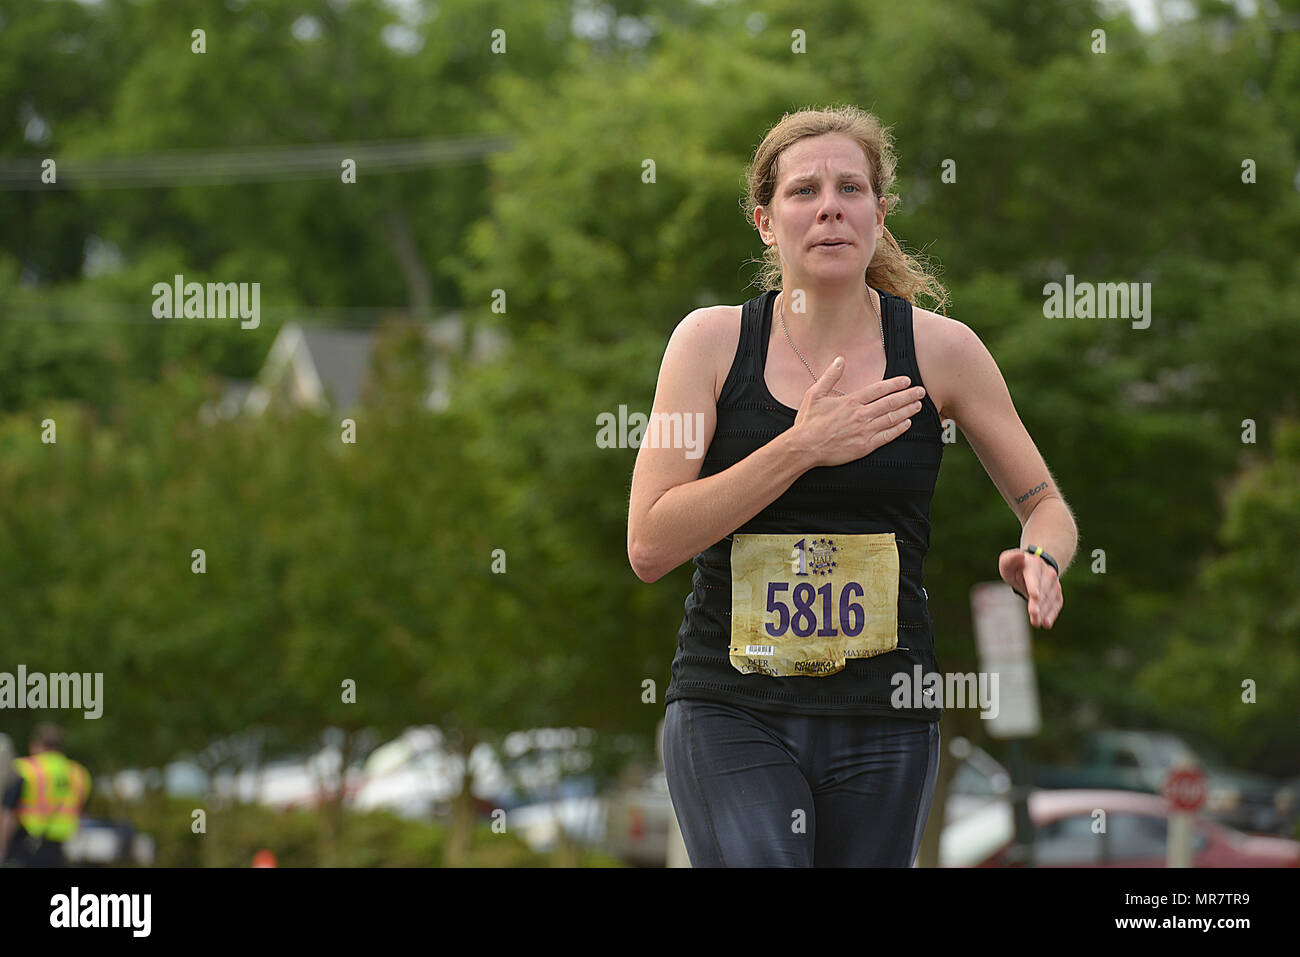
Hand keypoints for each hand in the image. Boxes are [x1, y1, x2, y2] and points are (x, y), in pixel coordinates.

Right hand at [791, 358, 923, 468]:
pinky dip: (899, 429)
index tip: (906, 381)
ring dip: (907, 411)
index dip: (895, 384)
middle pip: (890, 403)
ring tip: (917, 405)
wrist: (804, 447)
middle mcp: (861, 414)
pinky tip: (906, 424)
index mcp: (851, 401)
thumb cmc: (808, 422)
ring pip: (892, 418)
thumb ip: (830, 376)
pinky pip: (887, 436)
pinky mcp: (865, 446)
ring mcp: (865, 431)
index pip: (879, 389)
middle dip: (908, 396)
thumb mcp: (814, 394)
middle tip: (920, 392)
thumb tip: (839, 360)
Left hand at [998, 548, 1061, 627]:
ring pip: (1051, 598)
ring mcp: (1054, 582)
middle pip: (1044, 590)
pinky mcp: (1057, 591)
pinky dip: (1052, 613)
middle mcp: (1047, 572)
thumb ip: (1010, 558)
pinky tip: (1047, 624)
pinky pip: (1057, 603)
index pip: (1034, 577)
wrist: (1031, 567)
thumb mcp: (1007, 562)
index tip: (1034, 597)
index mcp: (1033, 564)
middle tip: (1033, 617)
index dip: (1035, 587)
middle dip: (1038, 604)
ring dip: (1045, 611)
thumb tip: (1021, 556)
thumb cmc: (1015, 567)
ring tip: (1037, 623)